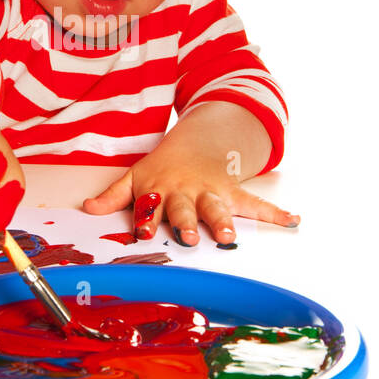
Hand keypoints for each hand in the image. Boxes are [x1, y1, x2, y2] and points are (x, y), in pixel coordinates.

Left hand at [81, 129, 297, 247]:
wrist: (197, 142)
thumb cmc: (162, 167)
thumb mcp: (134, 176)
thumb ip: (113, 196)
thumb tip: (86, 208)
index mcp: (160, 190)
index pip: (151, 206)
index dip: (146, 219)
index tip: (142, 232)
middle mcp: (186, 192)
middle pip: (185, 209)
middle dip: (186, 223)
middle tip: (189, 237)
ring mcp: (211, 192)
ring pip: (217, 207)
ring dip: (224, 220)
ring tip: (230, 235)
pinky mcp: (233, 192)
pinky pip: (254, 203)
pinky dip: (275, 213)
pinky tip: (292, 220)